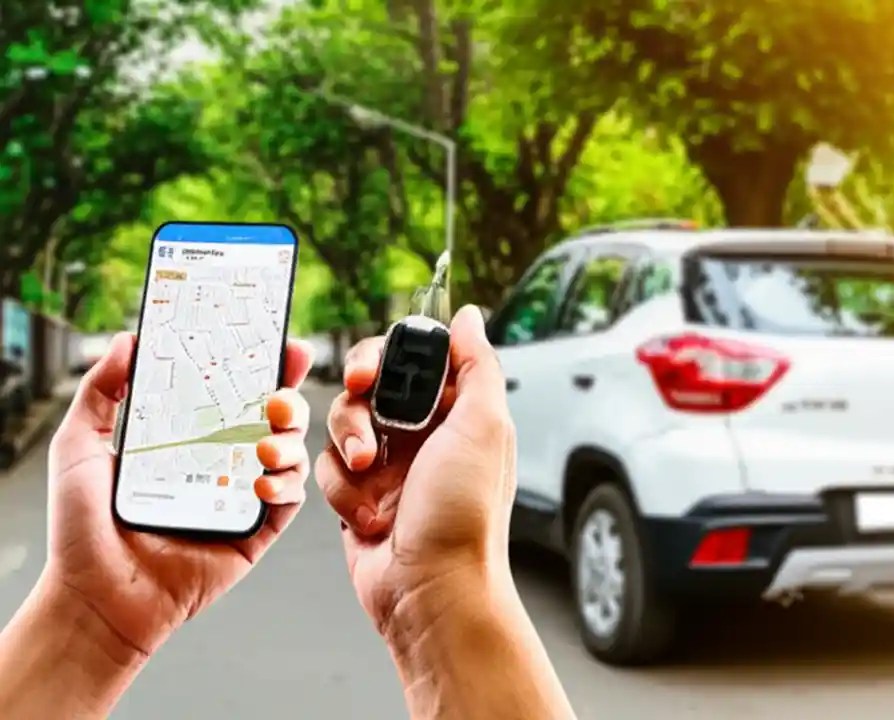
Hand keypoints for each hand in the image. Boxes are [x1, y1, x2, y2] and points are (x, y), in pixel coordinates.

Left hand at [42, 333, 313, 656]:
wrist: (95, 596)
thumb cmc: (82, 530)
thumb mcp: (79, 446)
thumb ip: (101, 390)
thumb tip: (127, 340)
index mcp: (189, 437)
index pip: (235, 392)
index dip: (264, 365)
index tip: (282, 343)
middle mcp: (221, 462)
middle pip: (276, 417)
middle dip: (289, 398)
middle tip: (276, 395)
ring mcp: (241, 497)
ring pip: (292, 454)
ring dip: (290, 441)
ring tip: (265, 446)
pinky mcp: (255, 534)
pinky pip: (290, 502)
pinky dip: (288, 486)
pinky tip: (263, 483)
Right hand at [316, 305, 515, 637]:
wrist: (429, 590)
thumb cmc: (462, 517)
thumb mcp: (484, 426)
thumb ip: (476, 365)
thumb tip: (471, 317)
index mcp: (457, 414)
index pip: (412, 359)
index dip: (386, 356)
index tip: (373, 370)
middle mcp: (423, 437)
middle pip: (368, 387)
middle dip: (359, 404)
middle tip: (363, 417)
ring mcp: (389, 468)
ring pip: (341, 425)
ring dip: (349, 450)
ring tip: (372, 478)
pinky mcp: (358, 498)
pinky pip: (328, 470)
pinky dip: (342, 491)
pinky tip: (368, 516)